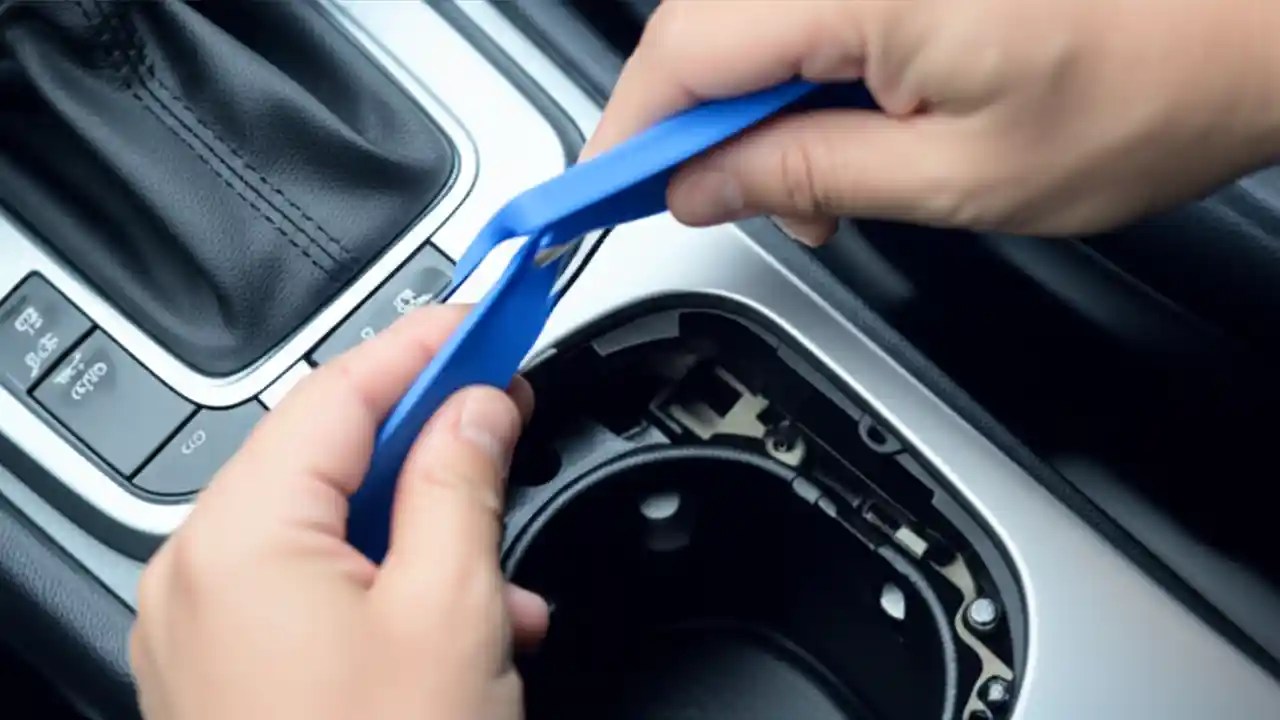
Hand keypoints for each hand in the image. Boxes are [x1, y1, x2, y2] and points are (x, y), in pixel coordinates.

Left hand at [130, 306, 547, 719]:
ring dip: (418, 527)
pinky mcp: (222, 672)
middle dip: (430, 443)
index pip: (338, 392)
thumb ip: (461, 489)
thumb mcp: (449, 613)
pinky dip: (382, 583)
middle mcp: (195, 578)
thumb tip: (474, 410)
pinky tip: (449, 617)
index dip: (426, 347)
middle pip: (327, 456)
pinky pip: (307, 589)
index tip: (487, 324)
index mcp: (237, 543)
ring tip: (498, 570)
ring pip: (325, 528)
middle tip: (503, 414)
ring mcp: (199, 629)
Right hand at [586, 0, 1279, 243]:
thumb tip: (701, 187)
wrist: (1262, 21)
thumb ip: (806, 174)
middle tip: (742, 206)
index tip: (597, 195)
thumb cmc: (1156, 84)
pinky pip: (806, 5)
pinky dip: (805, 69)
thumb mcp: (958, 177)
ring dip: (758, 106)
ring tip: (827, 177)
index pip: (682, 53)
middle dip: (699, 132)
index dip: (627, 133)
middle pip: (703, 28)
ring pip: (749, 18)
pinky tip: (851, 118)